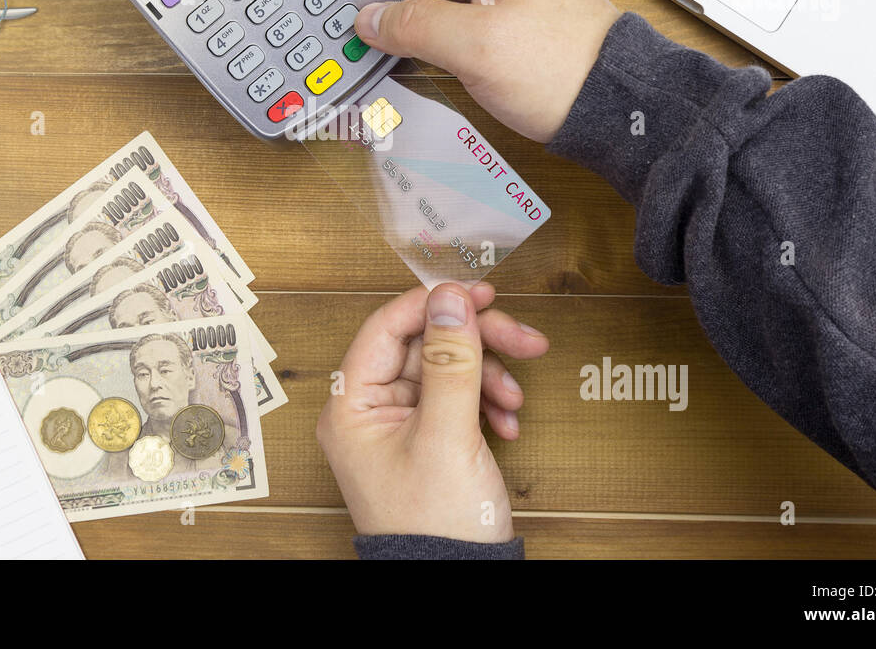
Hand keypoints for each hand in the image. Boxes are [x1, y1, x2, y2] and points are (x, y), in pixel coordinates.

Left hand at [317, 282, 548, 542]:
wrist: (456, 582)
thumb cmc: (436, 523)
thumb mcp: (447, 434)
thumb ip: (451, 361)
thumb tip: (449, 297)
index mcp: (351, 406)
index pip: (387, 328)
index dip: (434, 304)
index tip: (480, 293)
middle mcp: (370, 410)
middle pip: (425, 345)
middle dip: (477, 342)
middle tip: (524, 338)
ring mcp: (400, 425)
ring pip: (447, 368)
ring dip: (489, 375)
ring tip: (515, 399)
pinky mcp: (429, 438)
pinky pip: (458, 398)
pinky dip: (487, 402)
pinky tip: (508, 421)